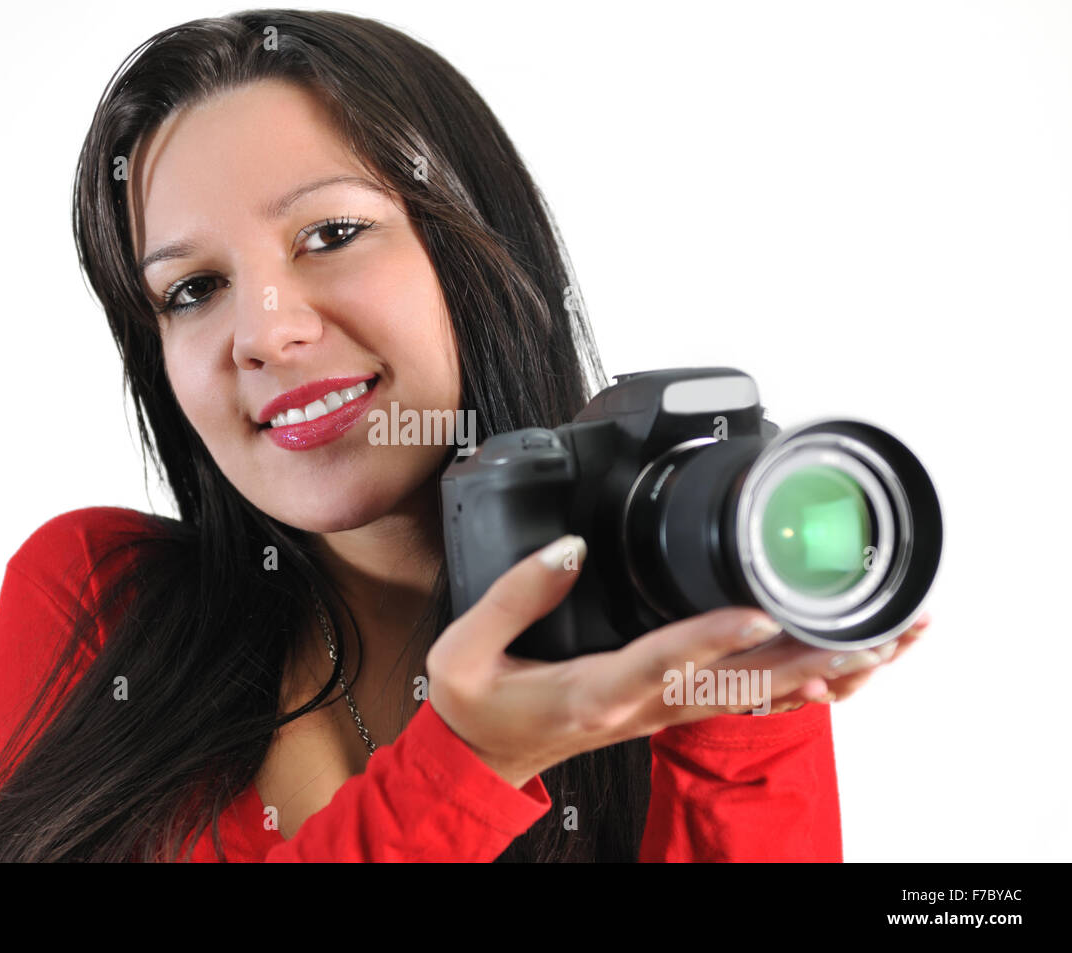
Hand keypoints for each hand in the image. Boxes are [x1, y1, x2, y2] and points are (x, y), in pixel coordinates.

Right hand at [424, 534, 926, 788]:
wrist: (481, 757)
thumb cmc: (475, 705)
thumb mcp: (465, 648)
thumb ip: (518, 593)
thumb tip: (570, 548)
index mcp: (592, 689)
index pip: (662, 658)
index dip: (712, 634)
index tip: (759, 607)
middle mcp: (637, 706)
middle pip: (735, 684)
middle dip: (807, 658)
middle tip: (874, 634)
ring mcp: (656, 713)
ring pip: (750, 696)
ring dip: (817, 671)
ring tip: (880, 644)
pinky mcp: (663, 710)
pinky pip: (740, 700)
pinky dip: (794, 685)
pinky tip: (831, 671)